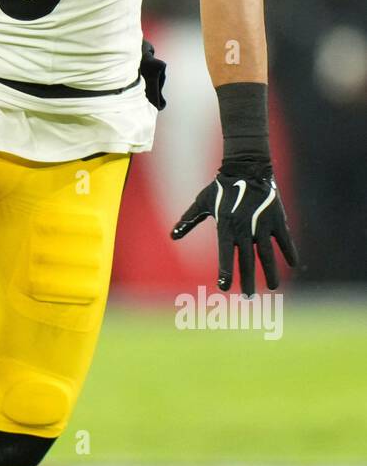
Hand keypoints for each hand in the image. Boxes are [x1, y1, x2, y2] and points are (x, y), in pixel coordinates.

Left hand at [171, 160, 297, 295]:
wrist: (247, 167)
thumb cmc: (221, 187)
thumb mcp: (202, 203)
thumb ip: (188, 220)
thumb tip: (172, 235)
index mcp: (226, 226)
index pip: (225, 254)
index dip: (225, 271)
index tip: (224, 287)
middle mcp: (244, 228)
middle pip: (247, 259)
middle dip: (248, 279)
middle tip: (249, 297)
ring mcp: (262, 224)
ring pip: (267, 253)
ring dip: (271, 271)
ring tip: (272, 287)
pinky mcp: (277, 219)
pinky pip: (284, 239)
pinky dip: (289, 251)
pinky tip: (293, 264)